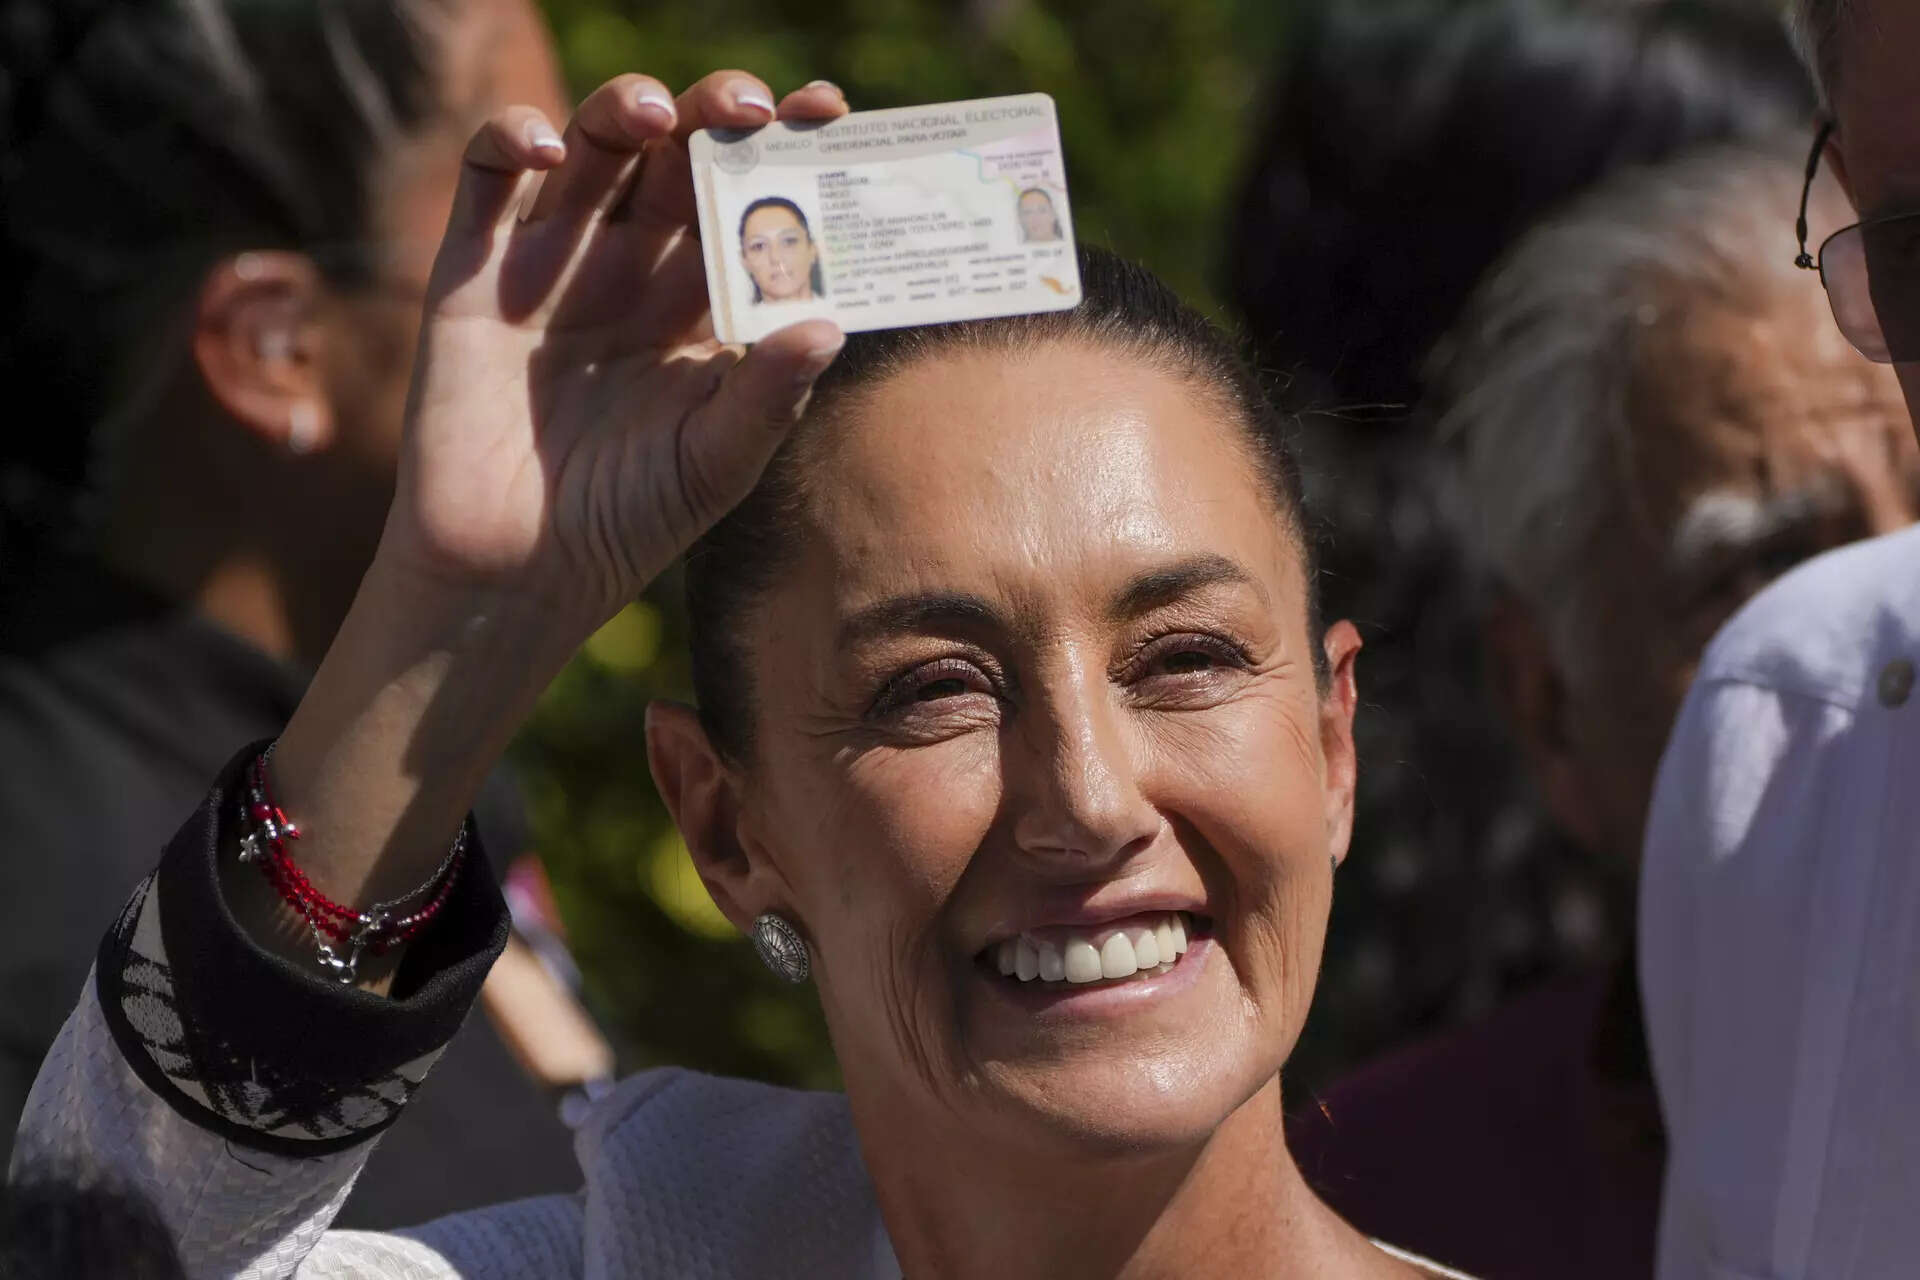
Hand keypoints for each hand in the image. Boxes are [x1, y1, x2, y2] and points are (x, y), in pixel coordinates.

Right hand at [384, 70, 848, 627]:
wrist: (512, 572)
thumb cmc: (627, 520)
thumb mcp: (714, 462)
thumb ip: (768, 394)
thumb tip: (831, 324)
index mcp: (701, 301)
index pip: (753, 203)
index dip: (789, 152)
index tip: (828, 115)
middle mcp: (634, 265)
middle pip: (680, 156)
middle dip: (718, 115)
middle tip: (754, 108)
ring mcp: (556, 258)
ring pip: (594, 146)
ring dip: (626, 107)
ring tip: (659, 115)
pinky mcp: (475, 267)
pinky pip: (492, 175)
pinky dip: (514, 138)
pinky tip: (548, 149)